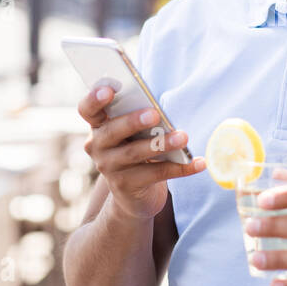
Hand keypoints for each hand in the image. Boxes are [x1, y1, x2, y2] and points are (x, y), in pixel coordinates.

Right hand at [78, 87, 206, 220]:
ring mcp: (110, 168)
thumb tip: (161, 111)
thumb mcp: (134, 133)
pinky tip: (198, 163)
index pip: (88, 110)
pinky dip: (181, 168)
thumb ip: (140, 119)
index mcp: (99, 126)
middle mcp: (98, 146)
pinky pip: (156, 174)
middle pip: (112, 131)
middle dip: (133, 121)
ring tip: (183, 137)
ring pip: (134, 153)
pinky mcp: (127, 186)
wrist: (133, 195)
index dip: (94, 99)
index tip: (108, 90)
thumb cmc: (136, 149)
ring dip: (161, 144)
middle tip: (154, 114)